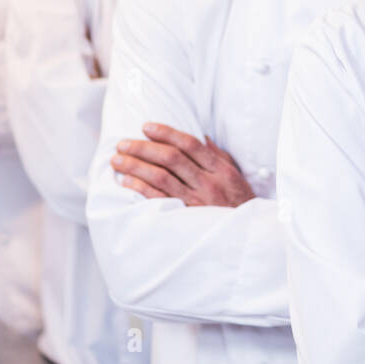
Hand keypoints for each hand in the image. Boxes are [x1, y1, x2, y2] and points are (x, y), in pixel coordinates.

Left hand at [111, 123, 255, 207]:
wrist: (246, 236)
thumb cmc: (239, 203)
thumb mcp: (235, 176)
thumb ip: (217, 156)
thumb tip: (201, 136)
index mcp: (221, 170)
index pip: (190, 144)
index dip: (166, 133)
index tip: (146, 127)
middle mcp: (208, 183)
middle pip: (171, 158)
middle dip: (143, 148)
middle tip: (123, 143)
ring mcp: (196, 202)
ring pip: (161, 177)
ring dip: (136, 166)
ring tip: (117, 160)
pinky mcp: (186, 218)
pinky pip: (159, 200)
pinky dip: (140, 189)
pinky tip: (126, 182)